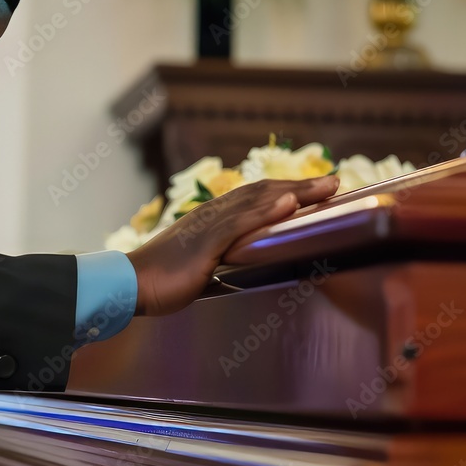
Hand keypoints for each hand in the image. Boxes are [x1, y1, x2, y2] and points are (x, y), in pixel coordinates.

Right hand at [126, 176, 339, 316]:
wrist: (130, 284)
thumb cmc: (159, 280)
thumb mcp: (194, 265)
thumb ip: (218, 258)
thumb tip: (239, 262)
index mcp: (209, 220)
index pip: (253, 198)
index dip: (285, 190)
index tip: (314, 189)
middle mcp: (212, 216)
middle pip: (261, 193)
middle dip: (300, 186)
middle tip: (335, 181)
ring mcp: (209, 227)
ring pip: (257, 202)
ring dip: (294, 192)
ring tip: (325, 186)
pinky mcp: (205, 243)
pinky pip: (241, 224)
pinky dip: (266, 211)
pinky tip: (289, 204)